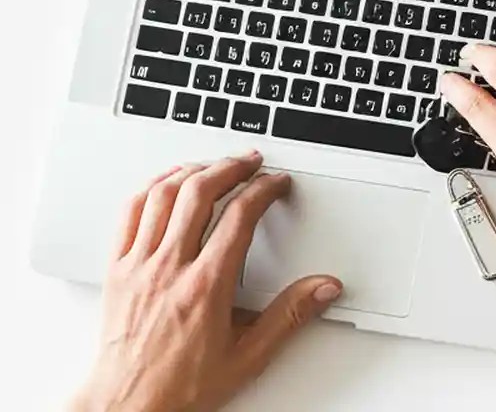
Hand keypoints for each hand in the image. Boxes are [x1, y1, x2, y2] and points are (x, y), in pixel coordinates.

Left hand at [73, 152, 342, 411]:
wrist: (129, 405)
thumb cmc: (182, 386)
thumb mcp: (249, 356)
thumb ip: (291, 316)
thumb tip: (324, 289)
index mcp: (206, 286)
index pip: (240, 217)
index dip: (264, 190)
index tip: (277, 184)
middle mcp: (169, 268)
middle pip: (200, 192)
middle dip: (231, 167)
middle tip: (251, 161)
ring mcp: (138, 265)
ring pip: (163, 195)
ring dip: (192, 170)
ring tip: (214, 164)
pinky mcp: (117, 269)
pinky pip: (131, 213)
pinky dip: (152, 188)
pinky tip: (167, 183)